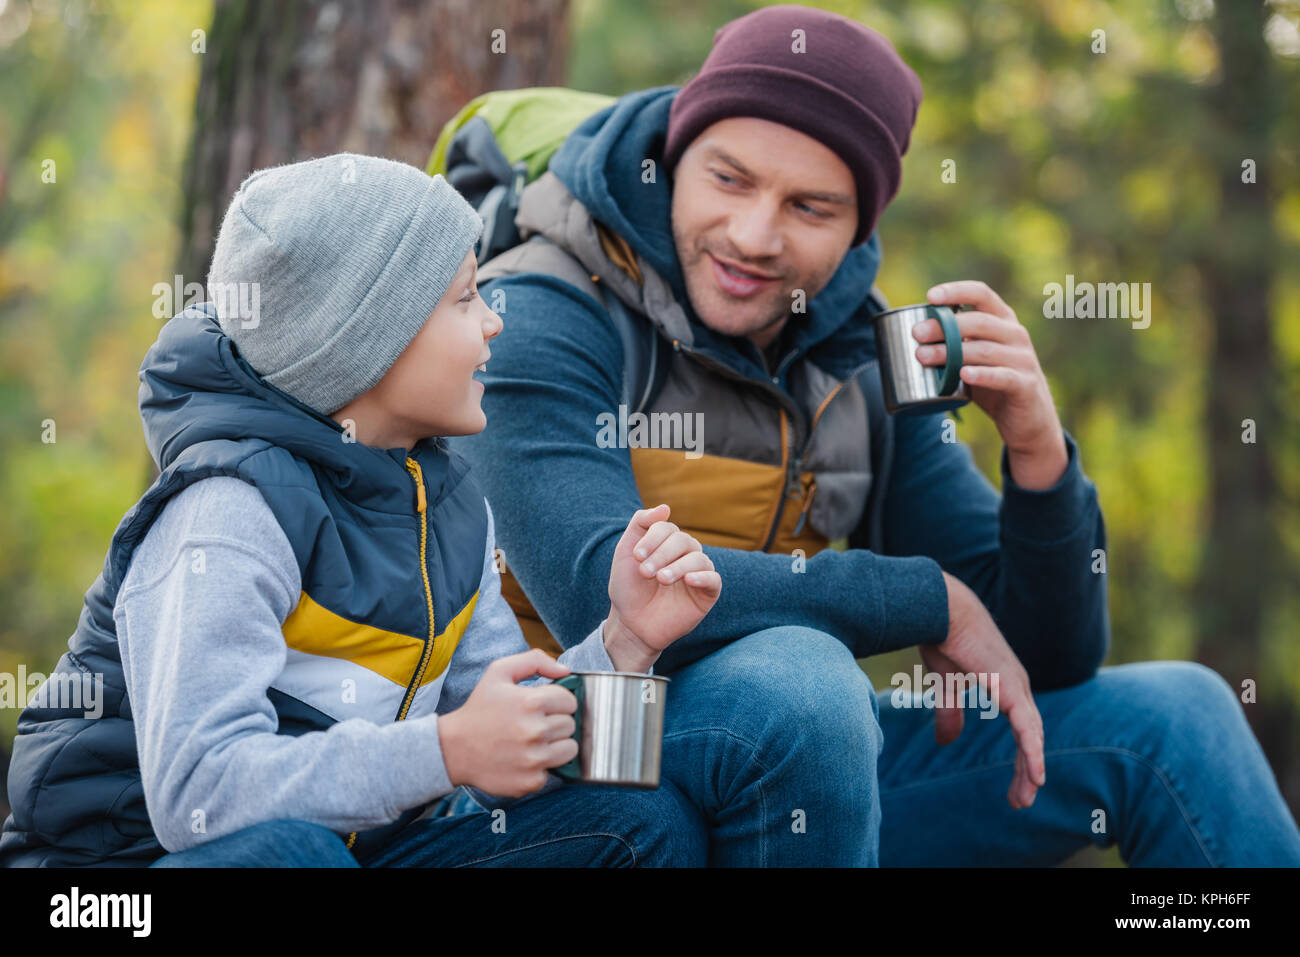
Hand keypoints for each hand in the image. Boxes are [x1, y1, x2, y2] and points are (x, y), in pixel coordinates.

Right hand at [439, 649, 577, 796]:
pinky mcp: (531, 781)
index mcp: (532, 702)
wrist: (453, 748)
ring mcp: (534, 759)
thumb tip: (566, 670)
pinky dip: (541, 767)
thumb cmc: (479, 709)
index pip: (570, 701)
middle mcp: (536, 731)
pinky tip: (523, 759)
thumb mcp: (499, 671)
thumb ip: (535, 660)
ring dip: (556, 745)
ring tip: (533, 741)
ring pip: (570, 749)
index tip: (542, 707)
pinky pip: (553, 772)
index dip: (558, 702)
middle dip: (556, 722)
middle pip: (571, 725)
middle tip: (534, 724)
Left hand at [604, 504, 720, 671]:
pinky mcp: (707, 594)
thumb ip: (641, 524)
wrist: (631, 625)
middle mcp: (685, 555)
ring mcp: (698, 573)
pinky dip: (702, 576)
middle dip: (662, 553)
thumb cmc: (628, 589)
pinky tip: (688, 580)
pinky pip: (713, 579)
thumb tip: (665, 507)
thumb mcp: (626, 553)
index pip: (667, 528)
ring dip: (678, 566)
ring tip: (661, 579)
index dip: (652, 538)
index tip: (636, 556)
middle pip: (683, 541)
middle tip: (645, 572)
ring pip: (698, 558)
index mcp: (667, 543)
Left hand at [914, 281, 1067, 489]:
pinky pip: (1003, 376)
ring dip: (951, 353)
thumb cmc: (993, 383)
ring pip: (985, 350)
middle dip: (945, 326)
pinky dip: (982, 374)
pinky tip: (963, 374)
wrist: (1028, 420)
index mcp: (1003, 321)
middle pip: (979, 322)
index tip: (930, 296)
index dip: (956, 291)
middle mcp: (1016, 334)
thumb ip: (954, 343)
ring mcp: (1023, 359)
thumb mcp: (974, 358)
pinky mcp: (1025, 385)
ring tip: (923, 356)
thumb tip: (911, 333)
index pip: (982, 294)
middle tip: (917, 334)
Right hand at [919, 571, 1045, 808]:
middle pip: (1030, 736)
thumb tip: (946, 742)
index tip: (1018, 787)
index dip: (1022, 758)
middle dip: (1026, 770)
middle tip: (1022, 801)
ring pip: (1031, 735)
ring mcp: (1016, 685)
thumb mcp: (946, 685)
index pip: (1022, 729)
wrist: (940, 610)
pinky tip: (1035, 773)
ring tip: (1027, 795)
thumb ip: (950, 713)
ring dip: (1030, 767)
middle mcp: (1018, 687)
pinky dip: (1032, 751)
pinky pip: (1026, 726)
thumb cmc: (944, 639)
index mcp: (1007, 686)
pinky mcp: (1009, 686)